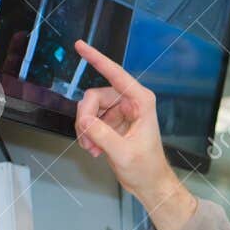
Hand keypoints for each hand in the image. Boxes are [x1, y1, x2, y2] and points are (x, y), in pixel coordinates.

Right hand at [72, 40, 195, 229]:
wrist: (149, 184)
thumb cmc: (146, 168)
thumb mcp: (123, 153)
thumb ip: (102, 135)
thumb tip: (84, 120)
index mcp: (141, 101)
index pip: (115, 74)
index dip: (97, 58)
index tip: (80, 45)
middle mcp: (131, 102)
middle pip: (95, 96)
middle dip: (86, 117)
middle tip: (85, 138)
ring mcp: (121, 111)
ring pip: (90, 109)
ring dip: (85, 128)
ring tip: (92, 148)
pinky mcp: (113, 122)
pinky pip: (91, 120)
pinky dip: (88, 134)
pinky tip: (94, 149)